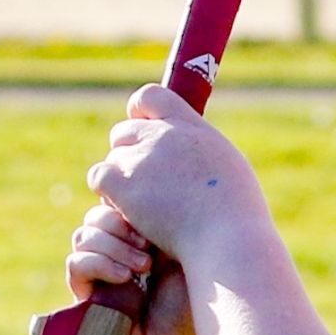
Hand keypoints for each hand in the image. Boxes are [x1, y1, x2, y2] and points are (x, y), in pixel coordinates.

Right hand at [64, 204, 195, 334]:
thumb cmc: (190, 304)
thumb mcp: (184, 253)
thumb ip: (165, 222)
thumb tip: (150, 190)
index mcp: (142, 233)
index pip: (121, 201)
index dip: (131, 203)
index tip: (157, 219)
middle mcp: (117, 247)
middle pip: (100, 212)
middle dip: (122, 222)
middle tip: (149, 243)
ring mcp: (98, 268)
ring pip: (85, 233)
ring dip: (114, 245)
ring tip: (143, 266)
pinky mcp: (83, 291)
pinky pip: (76, 262)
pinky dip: (99, 263)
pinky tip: (124, 277)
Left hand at [84, 85, 264, 263]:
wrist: (226, 238)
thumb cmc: (236, 213)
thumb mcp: (228, 166)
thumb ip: (201, 152)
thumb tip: (188, 155)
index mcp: (192, 126)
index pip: (151, 96)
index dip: (140, 113)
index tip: (144, 129)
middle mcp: (164, 135)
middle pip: (124, 131)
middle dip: (129, 153)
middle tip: (144, 181)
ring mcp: (142, 159)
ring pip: (114, 159)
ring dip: (122, 179)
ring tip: (144, 206)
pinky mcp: (124, 186)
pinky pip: (99, 177)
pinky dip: (108, 193)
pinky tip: (127, 211)